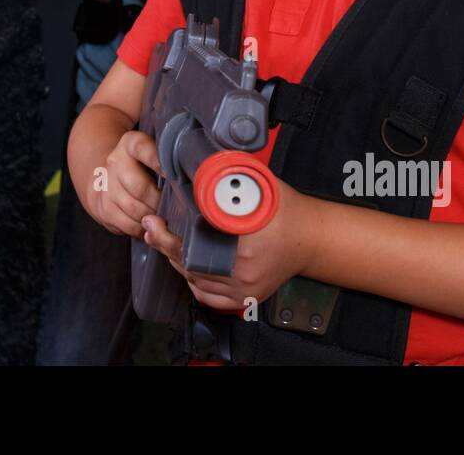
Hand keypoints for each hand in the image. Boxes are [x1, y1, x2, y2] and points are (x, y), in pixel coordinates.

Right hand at [86, 130, 163, 237]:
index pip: (142, 148)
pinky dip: (143, 228)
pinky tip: (150, 224)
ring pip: (134, 209)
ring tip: (163, 216)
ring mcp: (107, 187)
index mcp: (130, 144)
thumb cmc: (139, 166)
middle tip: (173, 206)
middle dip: (159, 201)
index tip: (172, 175)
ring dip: (153, 217)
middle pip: (140, 188)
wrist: (104, 178)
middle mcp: (115, 163)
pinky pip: (128, 225)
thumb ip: (166, 158)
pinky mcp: (104, 209)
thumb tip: (189, 172)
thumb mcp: (150, 151)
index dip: (158, 162)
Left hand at [141, 178, 311, 310]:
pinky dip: (192, 281)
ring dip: (176, 261)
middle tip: (152, 227)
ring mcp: (245, 289)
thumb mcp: (259, 185)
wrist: (311, 238)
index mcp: (246, 242)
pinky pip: (208, 296)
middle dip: (165, 244)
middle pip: (191, 263)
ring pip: (195, 280)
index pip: (196, 242)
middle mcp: (245, 271)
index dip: (171, 233)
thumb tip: (198, 164)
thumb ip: (229, 179)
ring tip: (163, 240)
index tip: (157, 219)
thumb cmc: (287, 211)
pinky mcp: (245, 299)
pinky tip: (185, 265)